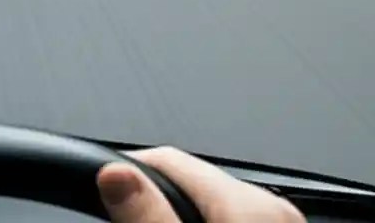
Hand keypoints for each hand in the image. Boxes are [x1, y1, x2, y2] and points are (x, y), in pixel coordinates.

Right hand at [97, 147, 304, 222]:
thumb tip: (114, 174)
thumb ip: (150, 217)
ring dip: (179, 213)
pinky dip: (207, 222)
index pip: (168, 158)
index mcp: (253, 203)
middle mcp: (276, 206)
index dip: (126, 171)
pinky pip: (232, 218)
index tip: (98, 189)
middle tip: (124, 216)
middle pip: (191, 181)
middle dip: (155, 196)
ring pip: (213, 202)